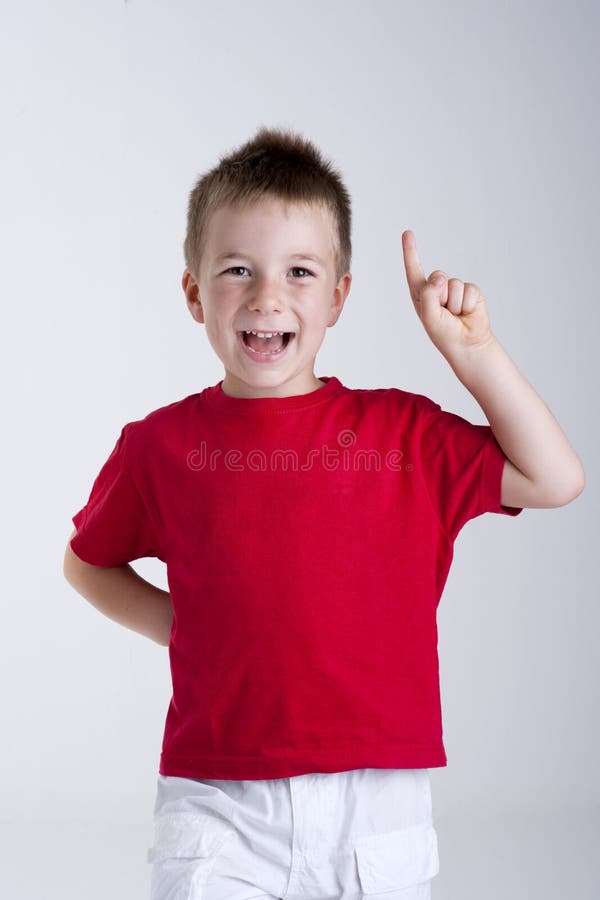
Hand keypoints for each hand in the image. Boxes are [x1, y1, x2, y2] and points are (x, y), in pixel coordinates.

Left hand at [401, 230, 494, 358]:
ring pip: (454, 285)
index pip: (414, 270)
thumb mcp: (429, 316)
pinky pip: (469, 290)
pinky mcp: (470, 292)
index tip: (407, 233)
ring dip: (455, 304)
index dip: (411, 251)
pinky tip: (467, 313)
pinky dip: (467, 304)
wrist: (467, 344)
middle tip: (444, 312)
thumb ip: (429, 295)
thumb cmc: (444, 333)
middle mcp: (437, 289)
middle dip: (441, 294)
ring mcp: (454, 289)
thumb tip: (440, 277)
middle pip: (437, 276)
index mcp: (421, 294)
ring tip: (456, 315)